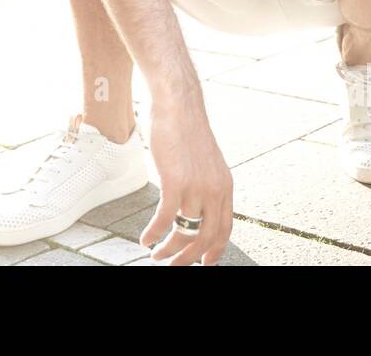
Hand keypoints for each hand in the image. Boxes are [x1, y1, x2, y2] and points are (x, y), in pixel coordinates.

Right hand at [140, 100, 233, 265]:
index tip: (203, 264)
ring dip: (168, 250)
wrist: (178, 104)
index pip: (224, 230)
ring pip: (184, 232)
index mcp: (225, 186)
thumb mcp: (205, 161)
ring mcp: (197, 187)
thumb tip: (195, 206)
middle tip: (173, 266)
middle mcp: (215, 190)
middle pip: (206, 239)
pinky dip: (154, 233)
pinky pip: (165, 219)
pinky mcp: (176, 182)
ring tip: (155, 254)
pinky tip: (145, 238)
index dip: (214, 252)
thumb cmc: (186, 130)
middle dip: (188, 259)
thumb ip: (205, 183)